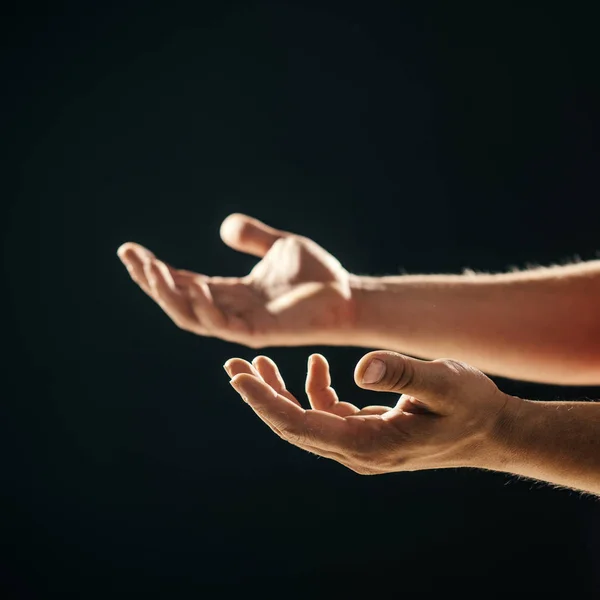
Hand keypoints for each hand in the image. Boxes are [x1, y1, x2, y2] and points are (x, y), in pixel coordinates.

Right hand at [117, 214, 354, 346]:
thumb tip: (223, 226)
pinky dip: (205, 308)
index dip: (158, 269)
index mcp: (233, 293)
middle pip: (180, 300)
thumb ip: (252, 237)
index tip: (131, 249)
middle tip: (129, 256)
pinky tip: (193, 284)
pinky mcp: (259, 333)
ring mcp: (243, 324)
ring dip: (168, 294)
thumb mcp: (279, 246)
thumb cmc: (318, 275)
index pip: (185, 282)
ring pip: (192, 315)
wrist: (349, 296)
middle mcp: (232, 310)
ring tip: (149, 268)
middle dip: (152, 281)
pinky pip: (222, 325)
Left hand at [224, 351, 512, 473]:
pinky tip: (316, 366)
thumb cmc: (473, 406)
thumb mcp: (444, 382)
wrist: (492, 431)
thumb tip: (360, 366)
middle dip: (261, 397)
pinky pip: (326, 416)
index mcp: (369, 444)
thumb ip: (404, 372)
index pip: (301, 426)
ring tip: (256, 363)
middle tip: (232, 366)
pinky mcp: (364, 436)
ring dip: (280, 393)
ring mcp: (359, 447)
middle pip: (293, 428)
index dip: (265, 402)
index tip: (238, 378)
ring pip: (304, 422)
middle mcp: (357, 453)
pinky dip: (314, 391)